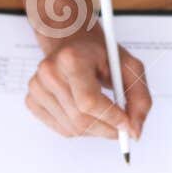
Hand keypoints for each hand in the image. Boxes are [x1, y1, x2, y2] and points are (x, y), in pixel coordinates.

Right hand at [24, 26, 151, 138]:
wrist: (71, 41)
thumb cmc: (100, 53)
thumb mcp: (129, 67)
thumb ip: (139, 98)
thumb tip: (134, 131)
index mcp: (71, 58)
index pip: (89, 102)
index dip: (111, 118)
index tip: (128, 126)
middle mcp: (49, 72)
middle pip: (81, 119)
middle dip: (107, 129)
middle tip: (122, 128)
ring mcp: (37, 86)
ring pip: (72, 129)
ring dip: (95, 129)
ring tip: (103, 112)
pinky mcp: (31, 99)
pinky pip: (61, 129)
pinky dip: (79, 128)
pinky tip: (85, 111)